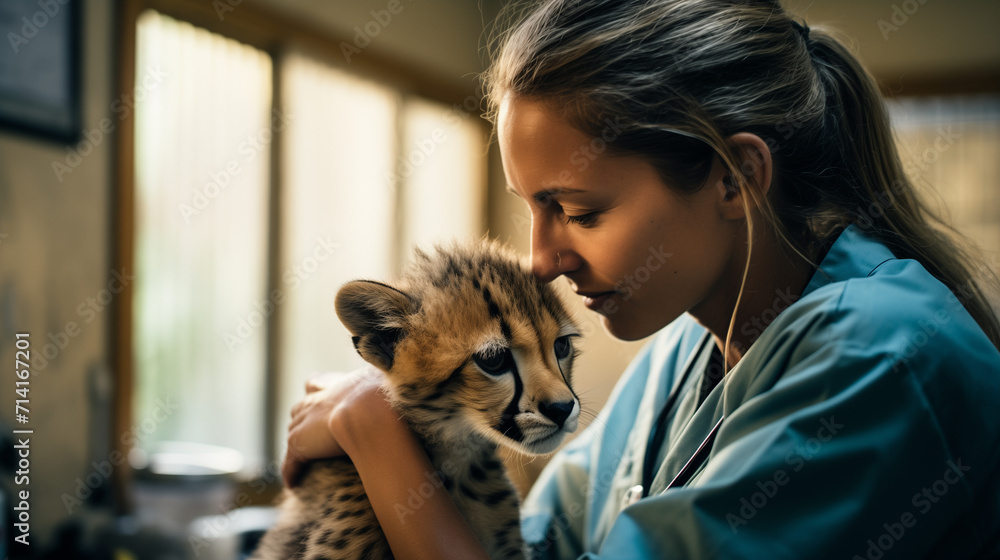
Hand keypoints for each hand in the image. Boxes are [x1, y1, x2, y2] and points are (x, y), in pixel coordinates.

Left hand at [281, 366, 388, 486]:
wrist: (368, 411)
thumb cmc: (382, 396)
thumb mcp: (386, 382)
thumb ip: (387, 384)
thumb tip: (405, 381)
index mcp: (333, 386)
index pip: (315, 385)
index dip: (316, 392)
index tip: (315, 395)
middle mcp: (314, 402)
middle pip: (298, 411)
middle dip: (302, 421)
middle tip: (309, 434)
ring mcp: (303, 423)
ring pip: (293, 435)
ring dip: (297, 448)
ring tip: (299, 462)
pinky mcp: (300, 445)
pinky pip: (290, 463)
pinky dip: (291, 472)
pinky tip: (292, 483)